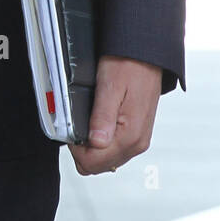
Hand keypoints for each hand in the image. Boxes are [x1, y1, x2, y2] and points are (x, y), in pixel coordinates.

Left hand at [68, 55, 161, 175]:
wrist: (147, 54)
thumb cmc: (129, 64)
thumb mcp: (110, 87)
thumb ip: (102, 118)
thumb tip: (95, 143)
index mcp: (130, 136)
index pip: (93, 163)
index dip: (76, 149)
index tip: (72, 130)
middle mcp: (137, 143)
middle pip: (99, 166)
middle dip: (83, 149)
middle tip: (79, 123)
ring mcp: (138, 139)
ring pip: (106, 159)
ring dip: (92, 146)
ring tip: (89, 120)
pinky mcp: (137, 133)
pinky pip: (114, 149)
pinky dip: (102, 140)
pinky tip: (98, 122)